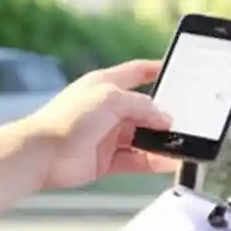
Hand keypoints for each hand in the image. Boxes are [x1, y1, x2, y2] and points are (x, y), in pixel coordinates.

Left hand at [20, 60, 177, 189]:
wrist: (41, 154)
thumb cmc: (66, 119)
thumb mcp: (110, 99)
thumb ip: (142, 105)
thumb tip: (164, 117)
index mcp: (105, 85)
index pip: (137, 72)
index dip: (157, 69)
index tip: (179, 71)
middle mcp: (107, 109)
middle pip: (145, 109)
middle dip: (166, 115)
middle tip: (189, 120)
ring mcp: (106, 135)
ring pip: (143, 137)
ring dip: (162, 141)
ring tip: (184, 143)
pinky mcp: (105, 160)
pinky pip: (137, 160)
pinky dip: (154, 161)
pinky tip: (169, 161)